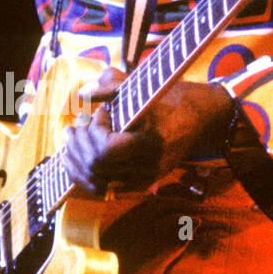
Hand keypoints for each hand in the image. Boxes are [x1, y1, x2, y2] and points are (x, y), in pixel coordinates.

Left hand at [62, 66, 233, 196]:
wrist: (200, 117)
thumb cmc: (171, 98)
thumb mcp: (142, 86)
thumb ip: (112, 85)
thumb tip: (83, 94)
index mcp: (152, 143)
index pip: (106, 149)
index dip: (94, 130)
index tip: (100, 112)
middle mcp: (150, 166)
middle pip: (96, 165)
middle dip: (78, 143)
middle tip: (76, 125)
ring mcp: (146, 178)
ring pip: (96, 180)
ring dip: (77, 158)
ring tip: (72, 138)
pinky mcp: (142, 183)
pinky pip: (105, 187)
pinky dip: (86, 173)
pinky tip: (79, 155)